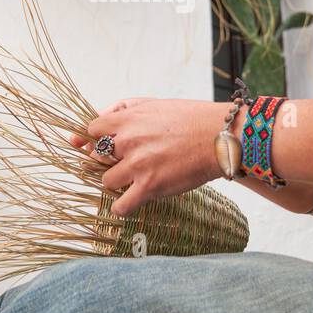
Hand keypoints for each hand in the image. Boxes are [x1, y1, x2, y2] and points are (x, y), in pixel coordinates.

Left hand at [64, 97, 223, 217]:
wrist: (220, 137)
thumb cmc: (191, 119)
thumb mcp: (153, 104)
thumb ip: (123, 109)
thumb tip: (98, 122)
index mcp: (127, 118)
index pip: (91, 130)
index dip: (94, 140)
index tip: (100, 147)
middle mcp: (128, 140)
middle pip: (96, 158)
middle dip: (105, 162)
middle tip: (121, 164)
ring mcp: (138, 164)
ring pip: (106, 182)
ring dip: (116, 184)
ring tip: (132, 182)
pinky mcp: (150, 187)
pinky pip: (121, 206)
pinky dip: (122, 208)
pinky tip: (130, 203)